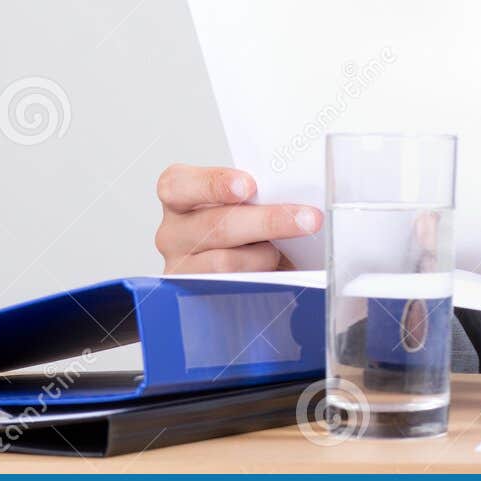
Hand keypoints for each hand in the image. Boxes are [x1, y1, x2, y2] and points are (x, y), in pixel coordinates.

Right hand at [154, 164, 321, 273]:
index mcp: (179, 197)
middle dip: (268, 221)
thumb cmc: (247, 224)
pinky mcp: (195, 297)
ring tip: (282, 253)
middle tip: (308, 219)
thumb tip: (296, 194)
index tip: (249, 186)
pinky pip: (231, 289)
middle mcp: (173, 232)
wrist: (251, 264)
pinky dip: (260, 280)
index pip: (178, 184)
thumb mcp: (247, 202)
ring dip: (264, 256)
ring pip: (224, 262)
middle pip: (215, 225)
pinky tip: (276, 274)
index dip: (213, 184)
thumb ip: (259, 194)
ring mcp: (181, 267)